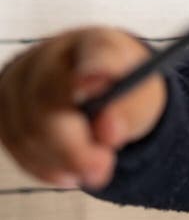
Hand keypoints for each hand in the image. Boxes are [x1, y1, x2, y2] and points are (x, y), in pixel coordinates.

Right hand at [0, 27, 166, 189]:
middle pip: (47, 99)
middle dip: (73, 144)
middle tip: (100, 169)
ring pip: (27, 128)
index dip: (92, 71)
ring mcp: (20, 80)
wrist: (98, 92)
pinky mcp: (4, 107)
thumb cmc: (123, 90)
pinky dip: (43, 165)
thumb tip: (108, 133)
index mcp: (97, 45)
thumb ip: (130, 111)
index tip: (91, 90)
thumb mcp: (143, 98)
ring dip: (60, 160)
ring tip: (92, 172)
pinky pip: (15, 143)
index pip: (95, 53)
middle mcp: (52, 55)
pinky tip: (67, 174)